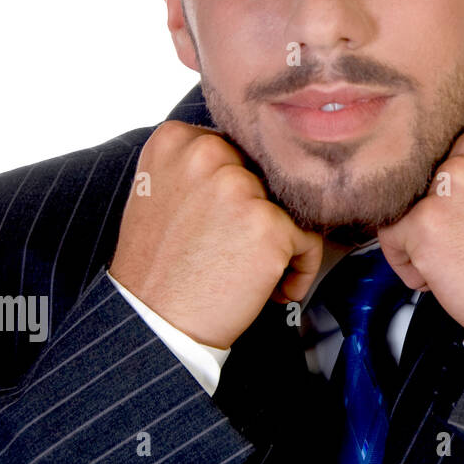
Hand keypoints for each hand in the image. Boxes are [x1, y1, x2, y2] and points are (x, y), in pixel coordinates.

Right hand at [108, 121, 322, 348]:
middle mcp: (209, 153)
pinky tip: (271, 289)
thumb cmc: (160, 267)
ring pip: (291, 207)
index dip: (243, 190)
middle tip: (236, 250)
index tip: (227, 223)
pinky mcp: (270, 224)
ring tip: (249, 271)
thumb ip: (204, 167)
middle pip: (267, 175)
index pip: (241, 150)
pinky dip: (299, 270)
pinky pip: (310, 242)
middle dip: (263, 214)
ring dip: (282, 242)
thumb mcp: (162, 192)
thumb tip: (257, 161)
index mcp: (177, 140)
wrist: (153, 323)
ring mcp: (241, 188)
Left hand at [376, 99, 463, 336]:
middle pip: (427, 162)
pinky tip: (447, 272)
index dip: (461, 172)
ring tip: (463, 251)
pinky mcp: (426, 220)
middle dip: (438, 199)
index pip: (455, 130)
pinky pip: (391, 236)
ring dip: (423, 229)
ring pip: (406, 198)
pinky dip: (411, 263)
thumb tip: (462, 125)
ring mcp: (453, 179)